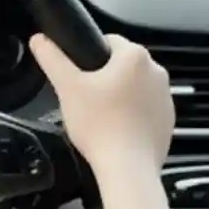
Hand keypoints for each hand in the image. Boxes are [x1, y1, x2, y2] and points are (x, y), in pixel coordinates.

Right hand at [29, 33, 173, 172]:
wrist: (127, 169)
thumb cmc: (99, 125)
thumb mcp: (67, 87)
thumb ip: (52, 58)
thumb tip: (39, 40)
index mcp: (135, 56)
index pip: (108, 41)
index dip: (88, 58)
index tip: (79, 79)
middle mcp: (157, 72)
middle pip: (122, 66)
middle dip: (105, 79)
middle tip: (86, 100)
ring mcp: (166, 97)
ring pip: (134, 87)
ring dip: (120, 96)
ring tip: (101, 117)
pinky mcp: (168, 120)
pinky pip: (145, 109)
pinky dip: (132, 115)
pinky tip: (117, 130)